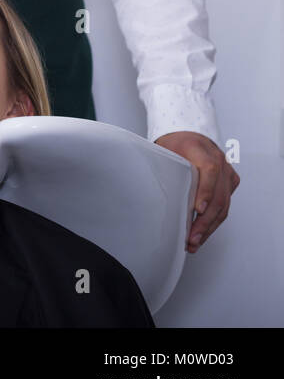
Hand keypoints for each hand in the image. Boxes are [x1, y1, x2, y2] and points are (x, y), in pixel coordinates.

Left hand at [154, 130, 238, 252]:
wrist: (190, 135)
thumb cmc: (174, 143)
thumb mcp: (164, 149)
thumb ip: (163, 167)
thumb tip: (149, 194)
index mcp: (201, 149)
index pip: (209, 170)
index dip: (205, 191)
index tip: (198, 209)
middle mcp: (220, 161)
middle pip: (218, 194)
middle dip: (205, 220)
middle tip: (192, 238)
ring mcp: (227, 172)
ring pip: (224, 205)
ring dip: (209, 227)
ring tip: (194, 242)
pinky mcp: (230, 182)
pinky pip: (225, 205)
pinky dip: (214, 222)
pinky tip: (202, 234)